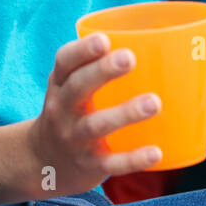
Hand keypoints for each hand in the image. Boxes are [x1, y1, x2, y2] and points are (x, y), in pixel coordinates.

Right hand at [24, 33, 162, 199]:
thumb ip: (98, 67)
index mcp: (60, 84)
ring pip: (96, 125)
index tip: (104, 40)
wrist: (44, 163)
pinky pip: (111, 163)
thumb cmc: (71, 113)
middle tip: (129, 58)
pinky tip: (156, 152)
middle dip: (102, 72)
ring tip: (154, 102)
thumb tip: (161, 44)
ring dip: (125, 113)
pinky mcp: (89, 165)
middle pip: (77, 88)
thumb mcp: (70, 88)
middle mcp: (62, 110)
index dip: (82, 50)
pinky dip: (133, 159)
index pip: (64, 62)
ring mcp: (74, 139)